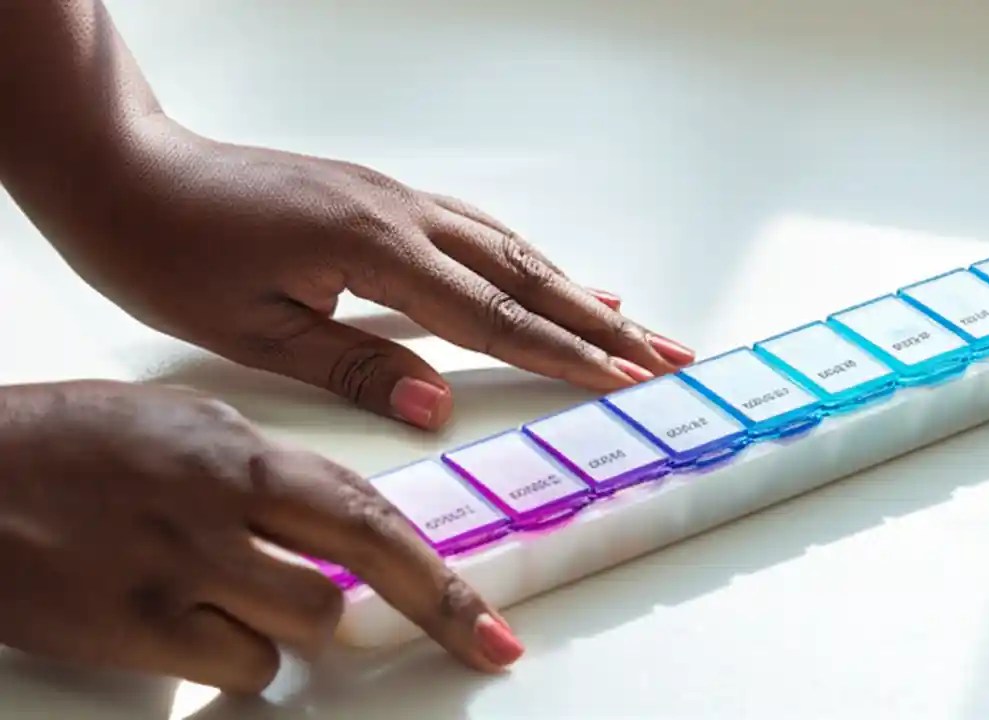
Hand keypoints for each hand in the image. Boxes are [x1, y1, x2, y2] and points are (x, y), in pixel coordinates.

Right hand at [0, 381, 523, 693]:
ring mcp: (182, 563)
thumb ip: (261, 472)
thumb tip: (327, 518)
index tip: (488, 613)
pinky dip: (238, 659)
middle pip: (364, 561)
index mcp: (238, 445)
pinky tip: (194, 629)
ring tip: (243, 600)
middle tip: (482, 643)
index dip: (440, 563)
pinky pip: (240, 664)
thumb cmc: (61, 448)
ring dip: (299, 626)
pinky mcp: (139, 624)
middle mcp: (222, 499)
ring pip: (308, 621)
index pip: (367, 505)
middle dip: (437, 607)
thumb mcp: (177, 429)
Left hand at [42, 117, 694, 429]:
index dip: (565, 356)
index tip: (627, 382)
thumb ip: (354, 366)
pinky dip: (531, 262)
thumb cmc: (171, 250)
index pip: (493, 318)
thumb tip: (438, 406)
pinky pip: (480, 232)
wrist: (128, 172)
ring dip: (580, 293)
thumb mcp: (252, 330)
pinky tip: (555, 277)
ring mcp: (398, 200)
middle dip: (605, 326)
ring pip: (513, 250)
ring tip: (637, 325)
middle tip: (672, 354)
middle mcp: (402, 215)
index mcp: (374, 250)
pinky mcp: (384, 199)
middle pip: (527, 279)